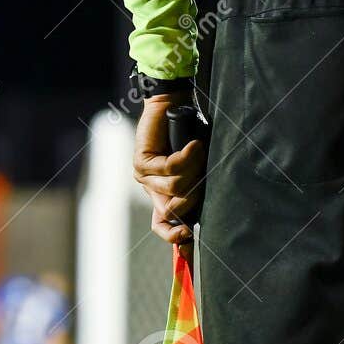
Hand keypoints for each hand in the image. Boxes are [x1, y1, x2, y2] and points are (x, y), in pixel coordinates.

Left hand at [134, 93, 205, 255]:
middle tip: (202, 167)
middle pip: (175, 208)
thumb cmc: (189, 136)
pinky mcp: (141, 162)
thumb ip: (195, 187)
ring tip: (197, 149)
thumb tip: (197, 220)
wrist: (173, 107)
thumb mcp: (197, 167)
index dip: (174, 237)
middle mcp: (152, 189)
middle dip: (194, 190)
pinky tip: (193, 144)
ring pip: (175, 187)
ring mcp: (144, 177)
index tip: (188, 236)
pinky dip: (187, 155)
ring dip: (193, 167)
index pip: (161, 226)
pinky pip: (170, 167)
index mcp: (163, 195)